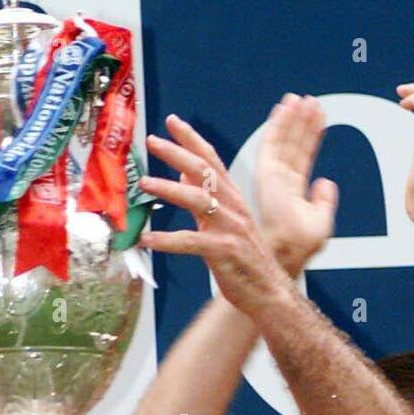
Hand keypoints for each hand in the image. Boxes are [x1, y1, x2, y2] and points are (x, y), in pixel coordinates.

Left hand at [138, 114, 288, 317]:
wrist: (269, 292)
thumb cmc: (246, 261)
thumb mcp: (225, 223)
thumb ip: (206, 199)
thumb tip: (183, 177)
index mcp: (233, 198)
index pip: (211, 160)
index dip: (192, 139)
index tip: (172, 121)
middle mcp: (234, 207)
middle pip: (204, 171)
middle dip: (177, 153)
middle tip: (153, 141)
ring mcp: (230, 228)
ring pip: (197, 200)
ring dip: (168, 189)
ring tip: (144, 182)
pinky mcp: (223, 251)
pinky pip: (190, 242)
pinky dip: (166, 240)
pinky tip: (146, 239)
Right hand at [255, 94, 337, 273]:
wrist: (287, 251)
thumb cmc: (300, 246)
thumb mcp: (322, 221)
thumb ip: (325, 200)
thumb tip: (327, 182)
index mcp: (293, 191)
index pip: (304, 157)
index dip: (312, 136)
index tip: (319, 118)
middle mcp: (281, 181)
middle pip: (294, 144)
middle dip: (302, 121)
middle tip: (310, 100)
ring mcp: (272, 176)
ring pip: (284, 140)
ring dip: (292, 118)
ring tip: (301, 98)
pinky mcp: (265, 172)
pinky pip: (272, 142)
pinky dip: (278, 123)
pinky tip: (285, 107)